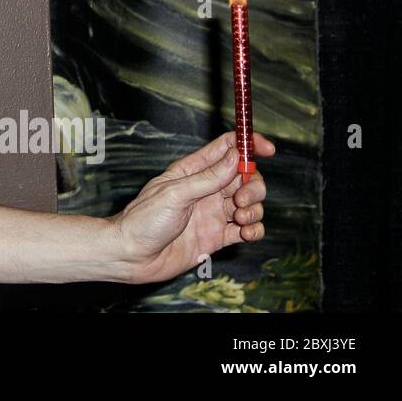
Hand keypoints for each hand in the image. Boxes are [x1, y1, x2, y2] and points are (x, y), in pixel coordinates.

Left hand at [108, 131, 274, 284]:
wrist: (132, 256)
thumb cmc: (143, 220)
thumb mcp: (176, 193)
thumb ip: (208, 178)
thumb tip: (236, 156)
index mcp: (192, 171)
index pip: (226, 149)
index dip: (249, 144)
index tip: (269, 149)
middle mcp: (205, 190)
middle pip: (244, 178)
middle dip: (253, 185)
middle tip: (242, 199)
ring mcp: (212, 214)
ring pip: (249, 204)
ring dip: (254, 209)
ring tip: (239, 219)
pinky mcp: (216, 237)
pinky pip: (246, 230)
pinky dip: (253, 230)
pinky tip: (246, 233)